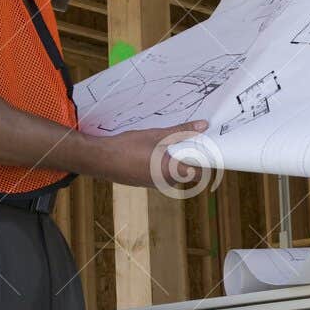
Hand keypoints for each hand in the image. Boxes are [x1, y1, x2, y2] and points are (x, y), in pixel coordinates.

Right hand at [88, 120, 208, 188]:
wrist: (100, 159)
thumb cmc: (128, 147)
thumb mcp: (156, 135)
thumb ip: (181, 131)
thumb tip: (202, 126)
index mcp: (170, 171)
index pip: (198, 172)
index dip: (205, 162)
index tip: (209, 149)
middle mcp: (164, 181)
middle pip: (186, 173)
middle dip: (190, 158)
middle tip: (192, 141)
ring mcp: (153, 183)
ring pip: (172, 173)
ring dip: (175, 160)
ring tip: (172, 143)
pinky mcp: (143, 181)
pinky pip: (160, 174)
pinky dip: (163, 164)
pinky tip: (156, 151)